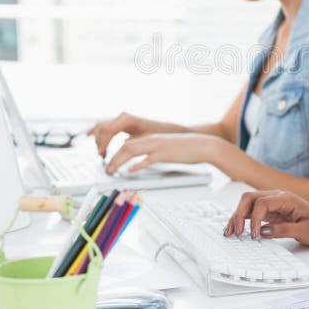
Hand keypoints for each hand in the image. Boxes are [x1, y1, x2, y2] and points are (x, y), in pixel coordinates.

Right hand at [87, 112, 157, 157]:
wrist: (163, 128)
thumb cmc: (156, 134)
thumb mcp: (144, 140)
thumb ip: (131, 144)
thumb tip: (121, 151)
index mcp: (128, 119)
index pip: (109, 130)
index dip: (103, 142)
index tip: (102, 153)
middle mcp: (123, 116)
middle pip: (102, 127)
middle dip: (99, 142)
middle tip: (101, 155)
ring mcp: (120, 117)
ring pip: (101, 125)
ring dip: (98, 139)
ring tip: (101, 152)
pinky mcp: (119, 121)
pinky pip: (104, 124)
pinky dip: (96, 130)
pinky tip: (88, 135)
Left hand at [105, 133, 220, 173]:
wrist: (202, 145)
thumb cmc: (186, 147)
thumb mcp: (165, 145)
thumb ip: (151, 148)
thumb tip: (139, 155)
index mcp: (151, 137)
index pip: (127, 143)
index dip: (115, 153)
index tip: (109, 162)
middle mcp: (151, 139)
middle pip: (125, 146)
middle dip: (112, 158)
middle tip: (106, 169)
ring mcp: (157, 146)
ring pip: (131, 151)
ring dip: (118, 161)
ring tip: (112, 171)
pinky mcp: (164, 154)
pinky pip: (147, 159)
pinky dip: (136, 165)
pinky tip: (130, 171)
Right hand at [224, 190, 308, 244]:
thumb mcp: (304, 231)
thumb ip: (283, 230)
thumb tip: (262, 232)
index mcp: (286, 198)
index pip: (262, 203)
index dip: (254, 219)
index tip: (254, 236)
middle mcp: (276, 197)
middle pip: (250, 198)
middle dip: (239, 214)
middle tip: (235, 232)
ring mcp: (272, 203)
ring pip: (247, 204)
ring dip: (237, 216)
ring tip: (229, 231)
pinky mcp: (269, 211)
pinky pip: (251, 212)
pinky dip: (242, 219)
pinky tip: (235, 229)